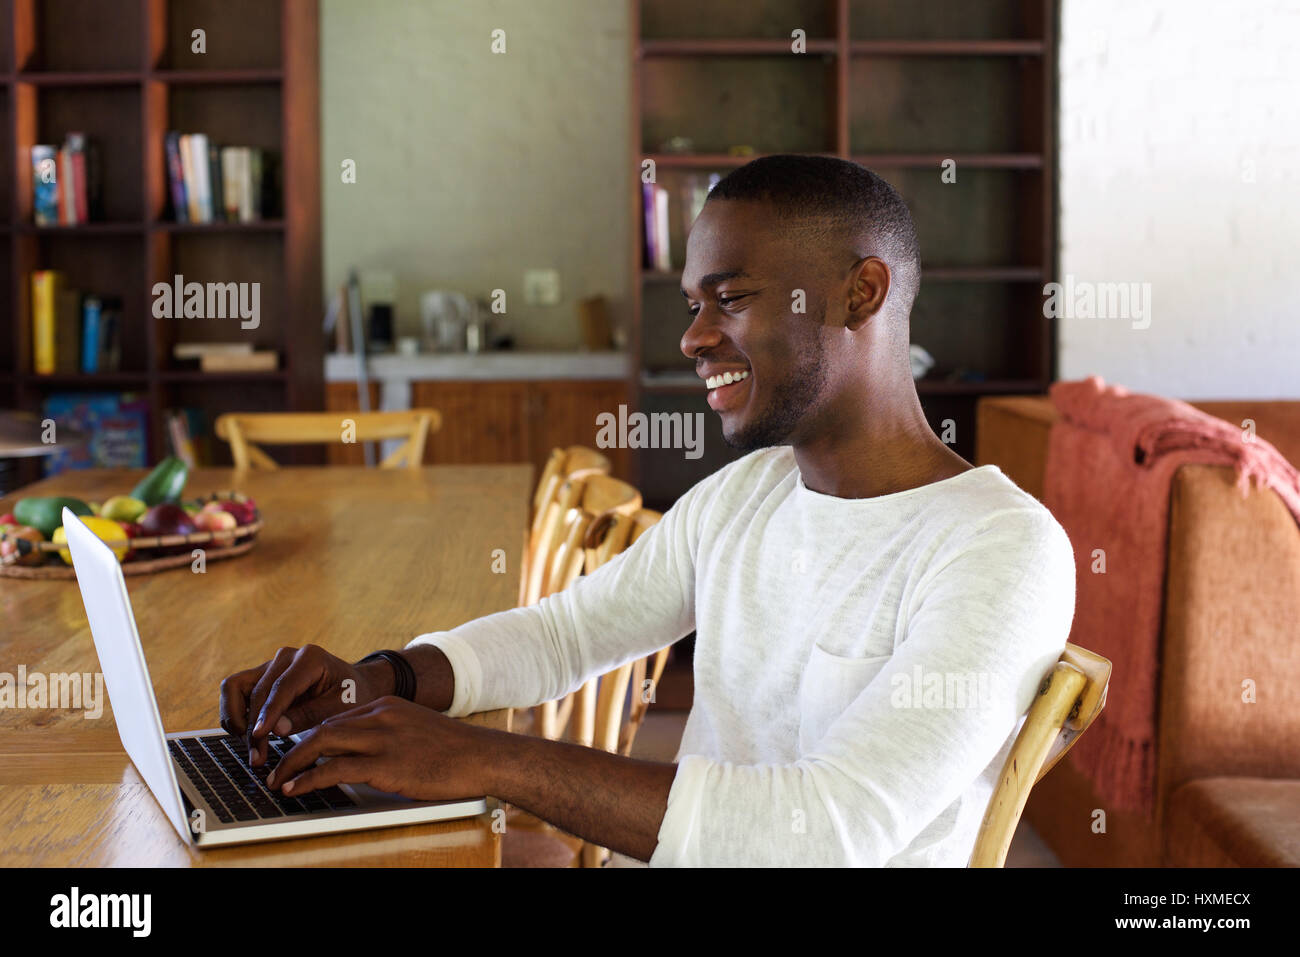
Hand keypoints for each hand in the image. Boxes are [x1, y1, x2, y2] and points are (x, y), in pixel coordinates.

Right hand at [218, 644, 391, 765]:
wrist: (355, 685)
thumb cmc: (352, 695)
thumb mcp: (342, 707)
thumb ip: (311, 715)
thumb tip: (275, 729)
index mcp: (310, 658)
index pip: (282, 687)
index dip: (268, 713)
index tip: (259, 736)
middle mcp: (286, 657)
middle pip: (257, 692)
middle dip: (253, 727)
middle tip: (257, 758)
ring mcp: (270, 665)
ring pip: (234, 687)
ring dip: (235, 718)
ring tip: (250, 745)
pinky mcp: (260, 676)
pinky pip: (234, 690)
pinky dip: (234, 713)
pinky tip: (247, 735)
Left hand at [265, 696, 492, 801]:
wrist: (482, 757)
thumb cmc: (454, 751)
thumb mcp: (416, 730)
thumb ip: (388, 735)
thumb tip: (358, 755)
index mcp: (387, 706)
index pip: (336, 717)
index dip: (309, 736)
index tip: (293, 751)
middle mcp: (381, 716)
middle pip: (323, 727)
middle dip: (292, 748)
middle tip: (273, 766)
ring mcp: (383, 738)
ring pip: (322, 743)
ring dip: (292, 762)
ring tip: (276, 780)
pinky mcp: (386, 764)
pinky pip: (335, 769)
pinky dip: (308, 779)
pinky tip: (295, 788)